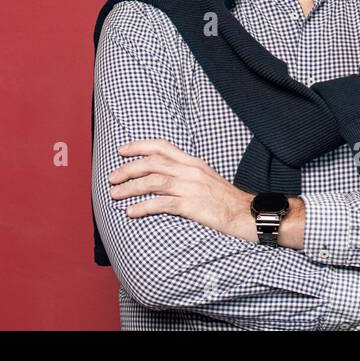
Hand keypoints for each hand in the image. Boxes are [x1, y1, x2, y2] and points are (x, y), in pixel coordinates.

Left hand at [108, 139, 253, 240]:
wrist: (247, 214)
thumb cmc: (226, 200)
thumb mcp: (206, 179)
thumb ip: (187, 174)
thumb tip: (164, 176)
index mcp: (194, 162)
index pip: (162, 146)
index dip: (139, 146)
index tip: (121, 150)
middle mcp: (191, 171)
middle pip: (153, 163)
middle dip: (128, 169)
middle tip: (112, 178)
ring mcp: (191, 187)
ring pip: (154, 181)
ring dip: (130, 187)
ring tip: (115, 195)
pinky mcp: (192, 205)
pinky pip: (162, 204)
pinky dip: (143, 206)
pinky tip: (131, 212)